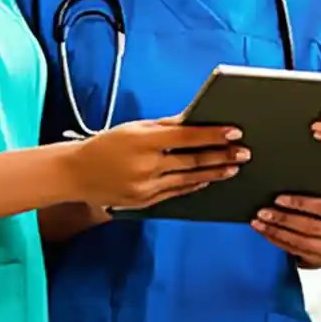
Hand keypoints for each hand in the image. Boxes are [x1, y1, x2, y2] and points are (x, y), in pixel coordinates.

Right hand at [70, 117, 248, 209]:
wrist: (77, 174)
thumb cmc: (106, 145)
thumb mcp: (134, 128)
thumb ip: (165, 125)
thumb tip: (194, 119)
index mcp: (142, 140)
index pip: (186, 136)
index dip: (212, 134)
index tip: (234, 132)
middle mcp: (145, 165)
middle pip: (192, 160)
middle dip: (221, 156)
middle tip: (243, 152)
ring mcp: (145, 186)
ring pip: (188, 179)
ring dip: (214, 172)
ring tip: (233, 167)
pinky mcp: (145, 202)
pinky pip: (176, 193)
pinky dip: (194, 185)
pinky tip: (208, 179)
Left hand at [252, 194, 320, 268]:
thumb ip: (312, 189)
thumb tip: (282, 180)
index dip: (300, 203)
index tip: (278, 198)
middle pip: (310, 227)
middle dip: (283, 219)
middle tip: (262, 211)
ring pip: (300, 242)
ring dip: (275, 232)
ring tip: (258, 222)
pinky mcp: (319, 261)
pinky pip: (294, 251)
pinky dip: (276, 241)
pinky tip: (264, 232)